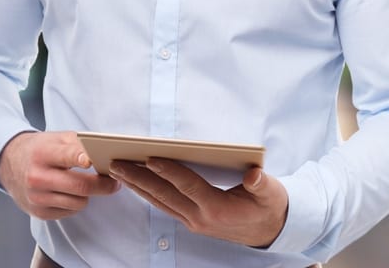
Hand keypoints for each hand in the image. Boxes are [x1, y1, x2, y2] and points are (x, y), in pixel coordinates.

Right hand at [0, 131, 120, 219]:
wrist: (9, 163)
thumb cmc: (38, 149)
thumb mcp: (55, 139)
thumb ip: (78, 144)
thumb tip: (103, 153)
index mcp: (42, 154)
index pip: (66, 156)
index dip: (83, 159)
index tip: (94, 161)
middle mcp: (37, 177)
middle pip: (80, 186)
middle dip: (103, 185)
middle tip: (114, 181)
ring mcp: (37, 197)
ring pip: (79, 202)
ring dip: (87, 194)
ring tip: (86, 184)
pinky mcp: (39, 212)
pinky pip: (70, 211)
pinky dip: (74, 202)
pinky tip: (69, 192)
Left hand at [109, 160, 287, 247]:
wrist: (269, 231)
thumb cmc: (268, 206)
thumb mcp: (271, 193)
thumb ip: (262, 184)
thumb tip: (254, 174)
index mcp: (219, 209)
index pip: (188, 187)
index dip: (169, 172)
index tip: (150, 158)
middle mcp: (201, 218)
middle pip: (165, 195)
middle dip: (139, 178)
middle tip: (117, 163)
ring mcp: (193, 221)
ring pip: (159, 202)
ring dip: (137, 186)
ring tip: (117, 169)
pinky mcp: (190, 221)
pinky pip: (163, 205)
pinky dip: (147, 192)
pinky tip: (134, 181)